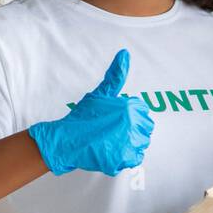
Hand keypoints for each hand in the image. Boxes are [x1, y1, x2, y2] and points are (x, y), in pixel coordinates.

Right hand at [27, 49, 153, 176]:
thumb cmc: (82, 117)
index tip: (117, 121)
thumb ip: (115, 75)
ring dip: (129, 144)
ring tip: (112, 141)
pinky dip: (125, 157)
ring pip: (141, 144)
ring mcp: (128, 143)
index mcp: (130, 107)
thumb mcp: (100, 94)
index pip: (143, 112)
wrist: (66, 141)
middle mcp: (132, 124)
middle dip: (132, 130)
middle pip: (145, 128)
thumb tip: (125, 54)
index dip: (130, 117)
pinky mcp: (124, 159)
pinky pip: (135, 158)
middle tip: (112, 132)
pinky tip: (112, 151)